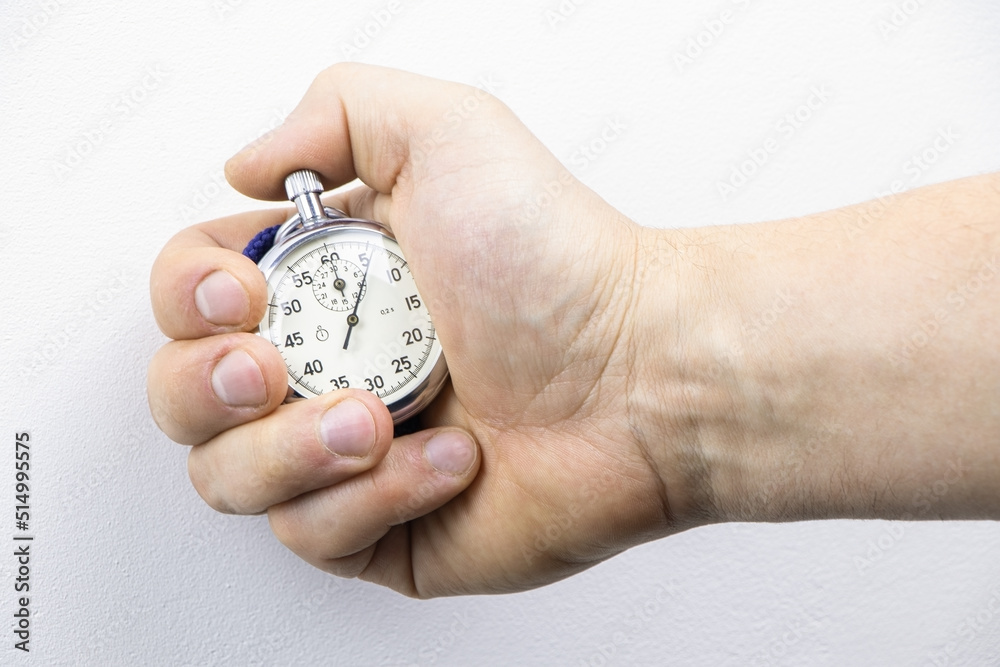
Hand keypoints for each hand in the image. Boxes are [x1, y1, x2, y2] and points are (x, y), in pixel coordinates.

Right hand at [147, 64, 690, 596]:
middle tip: (275, 370)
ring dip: (293, 450)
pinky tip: (454, 458)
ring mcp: (349, 454)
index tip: (247, 293)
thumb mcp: (447, 132)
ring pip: (229, 477)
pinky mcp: (384, 529)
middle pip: (184, 394)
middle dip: (208, 386)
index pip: (192, 295)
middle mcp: (328, 366)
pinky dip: (378, 497)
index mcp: (325, 283)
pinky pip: (315, 534)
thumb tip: (246, 169)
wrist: (644, 374)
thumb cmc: (559, 262)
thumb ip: (335, 112)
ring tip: (381, 419)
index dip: (189, 298)